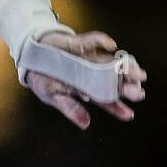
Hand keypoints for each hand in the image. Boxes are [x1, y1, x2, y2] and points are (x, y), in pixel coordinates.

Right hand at [24, 30, 146, 129]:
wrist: (28, 55)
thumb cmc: (42, 78)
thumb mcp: (52, 96)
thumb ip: (69, 108)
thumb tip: (86, 124)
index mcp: (85, 89)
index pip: (105, 100)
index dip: (117, 107)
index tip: (129, 115)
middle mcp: (91, 73)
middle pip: (112, 81)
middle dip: (126, 87)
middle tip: (137, 92)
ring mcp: (87, 58)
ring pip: (108, 62)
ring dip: (123, 66)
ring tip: (134, 70)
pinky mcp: (79, 44)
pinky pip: (92, 41)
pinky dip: (101, 41)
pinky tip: (111, 46)